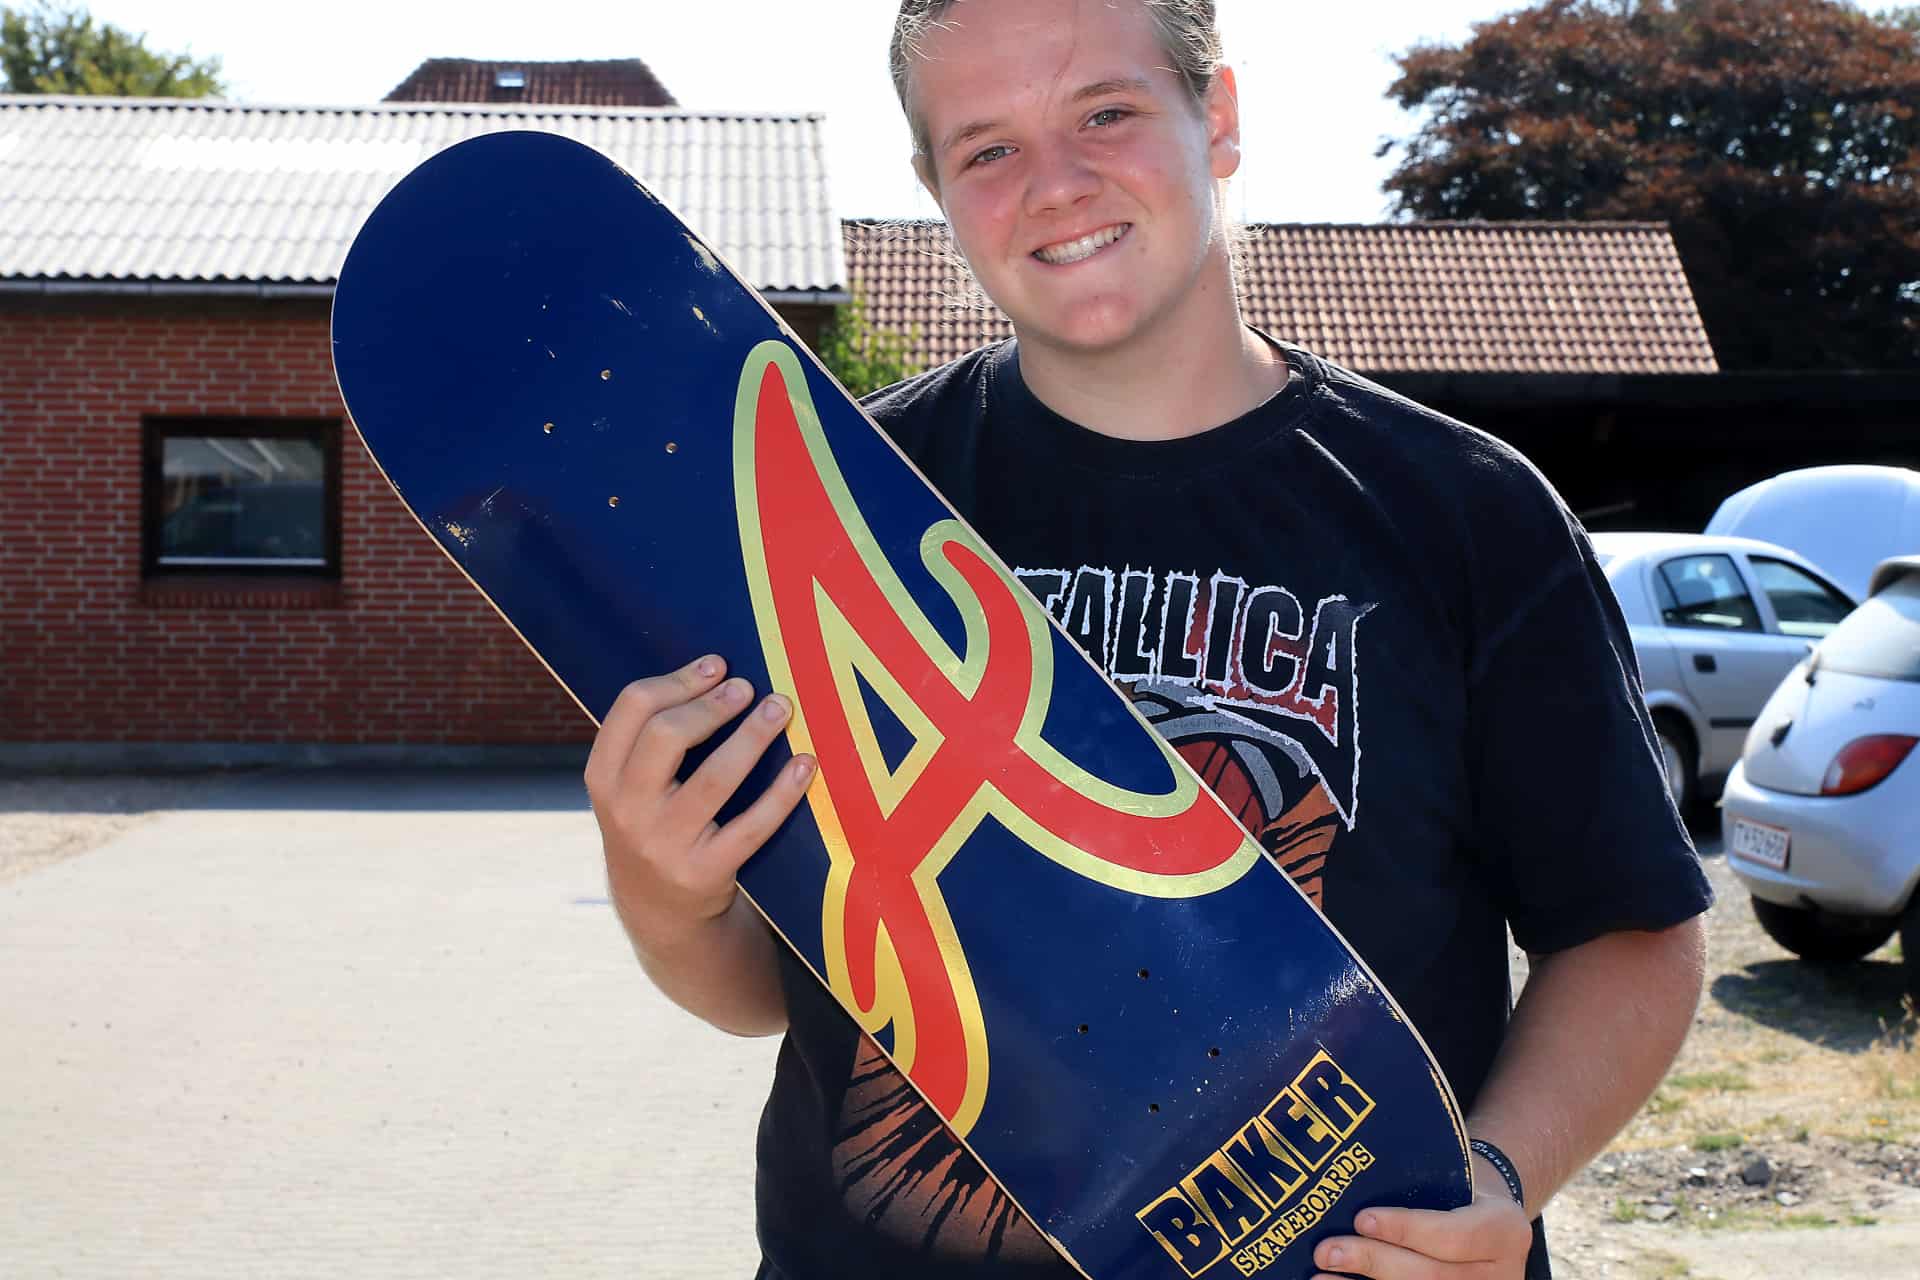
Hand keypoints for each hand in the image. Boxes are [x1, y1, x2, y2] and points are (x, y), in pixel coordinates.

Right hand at [585, 654, 815, 959]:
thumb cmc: (654, 824)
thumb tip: (716, 672)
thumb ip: (652, 739)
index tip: (718, 666)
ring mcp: (664, 845)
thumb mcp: (629, 787)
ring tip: (780, 708)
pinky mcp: (705, 873)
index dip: (679, 680)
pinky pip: (752, 826)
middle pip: (667, 736)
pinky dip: (782, 792)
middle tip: (749, 688)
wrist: (658, 911)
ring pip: (715, 778)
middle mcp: (627, 811)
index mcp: (603, 778)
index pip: (633, 709)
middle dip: (713, 705)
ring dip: (753, 736)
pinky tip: (804, 763)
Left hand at [1311, 1168, 1530, 1279]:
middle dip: (1373, 1262)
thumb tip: (1344, 1186)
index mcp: (1505, 1230)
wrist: (1491, 1228)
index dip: (1405, 1229)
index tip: (1362, 1219)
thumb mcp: (1457, 1181)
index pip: (1453, 1235)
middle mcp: (1502, 1274)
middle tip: (1326, 1252)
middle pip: (1431, 1275)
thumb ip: (1418, 1187)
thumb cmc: (1459, 1196)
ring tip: (1321, 1277)